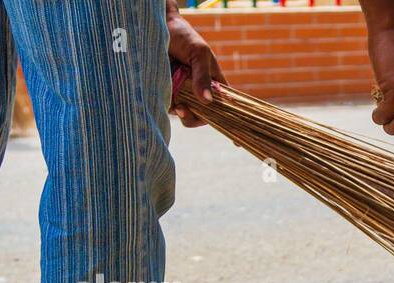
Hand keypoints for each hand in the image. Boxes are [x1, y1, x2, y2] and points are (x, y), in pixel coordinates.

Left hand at [166, 5, 223, 127]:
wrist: (157, 28)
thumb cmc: (184, 36)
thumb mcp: (199, 53)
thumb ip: (203, 77)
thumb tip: (206, 102)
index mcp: (215, 84)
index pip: (227, 107)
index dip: (232, 123)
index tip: (237, 143)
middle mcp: (201, 92)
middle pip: (205, 117)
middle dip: (195, 118)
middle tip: (184, 108)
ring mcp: (184, 94)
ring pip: (187, 115)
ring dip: (180, 111)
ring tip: (173, 96)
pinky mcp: (167, 93)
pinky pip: (169, 108)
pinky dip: (167, 105)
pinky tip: (164, 91)